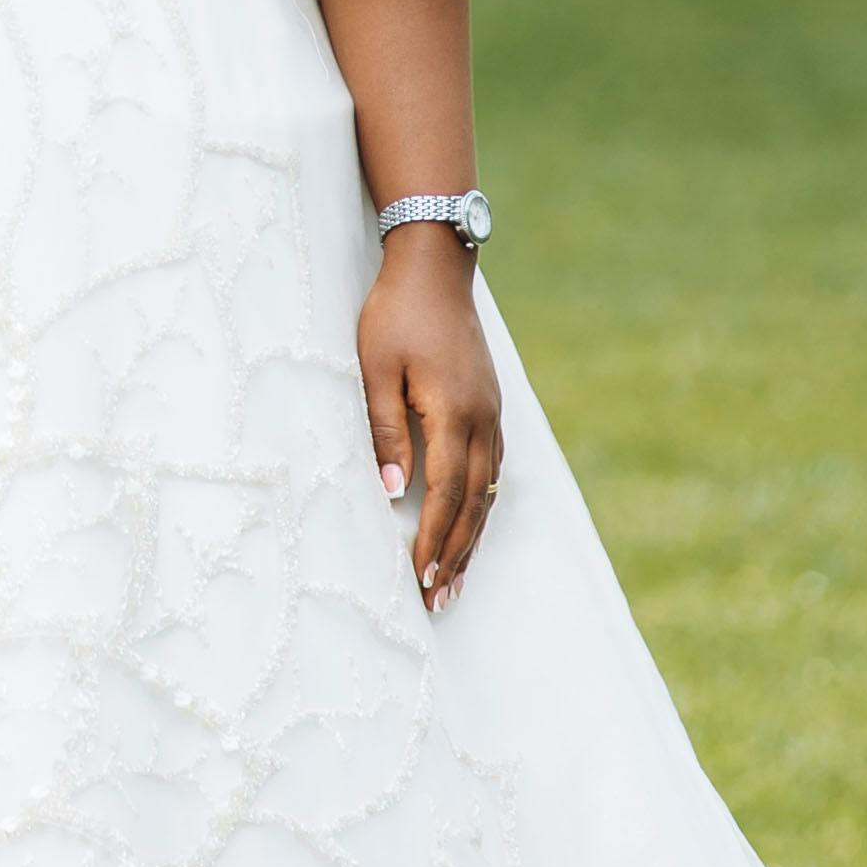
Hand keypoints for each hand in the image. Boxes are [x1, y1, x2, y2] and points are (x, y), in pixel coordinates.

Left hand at [362, 237, 500, 608]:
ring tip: (455, 581)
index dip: (433, 539)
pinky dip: (481, 505)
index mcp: (453, 412)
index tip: (419, 577)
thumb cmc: (395, 315)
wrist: (435, 267)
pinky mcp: (490, 406)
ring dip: (472, 537)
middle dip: (455, 554)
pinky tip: (472, 526)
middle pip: (474, 502)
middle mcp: (482, 420)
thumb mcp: (374, 368)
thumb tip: (390, 490)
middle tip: (439, 600)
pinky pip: (492, 469)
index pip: (445, 492)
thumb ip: (383, 429)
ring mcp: (492, 414)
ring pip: (488, 491)